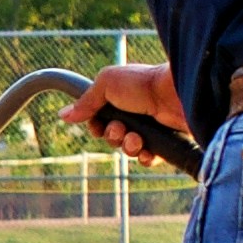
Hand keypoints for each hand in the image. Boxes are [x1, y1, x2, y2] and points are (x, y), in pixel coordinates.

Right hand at [63, 64, 187, 165]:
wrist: (179, 93)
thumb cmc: (145, 83)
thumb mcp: (107, 83)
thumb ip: (85, 100)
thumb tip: (63, 115)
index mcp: (124, 99)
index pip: (102, 121)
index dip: (97, 127)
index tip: (98, 124)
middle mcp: (138, 114)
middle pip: (113, 137)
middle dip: (113, 137)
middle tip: (120, 129)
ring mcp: (154, 128)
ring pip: (129, 150)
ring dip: (128, 147)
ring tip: (137, 138)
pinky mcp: (168, 141)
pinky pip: (148, 159)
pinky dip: (145, 157)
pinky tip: (148, 150)